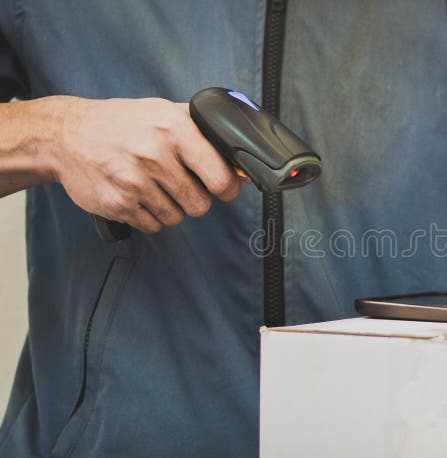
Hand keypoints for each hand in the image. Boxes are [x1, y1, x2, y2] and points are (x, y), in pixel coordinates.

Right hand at [42, 96, 240, 232]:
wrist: (66, 134)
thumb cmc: (122, 123)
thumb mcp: (164, 112)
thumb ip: (203, 133)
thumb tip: (239, 163)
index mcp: (174, 129)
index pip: (219, 177)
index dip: (227, 187)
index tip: (224, 188)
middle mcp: (154, 155)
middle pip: (200, 204)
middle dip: (196, 199)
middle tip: (183, 186)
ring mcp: (134, 182)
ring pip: (177, 217)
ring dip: (172, 207)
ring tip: (156, 186)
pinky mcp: (118, 204)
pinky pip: (153, 226)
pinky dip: (150, 216)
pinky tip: (139, 195)